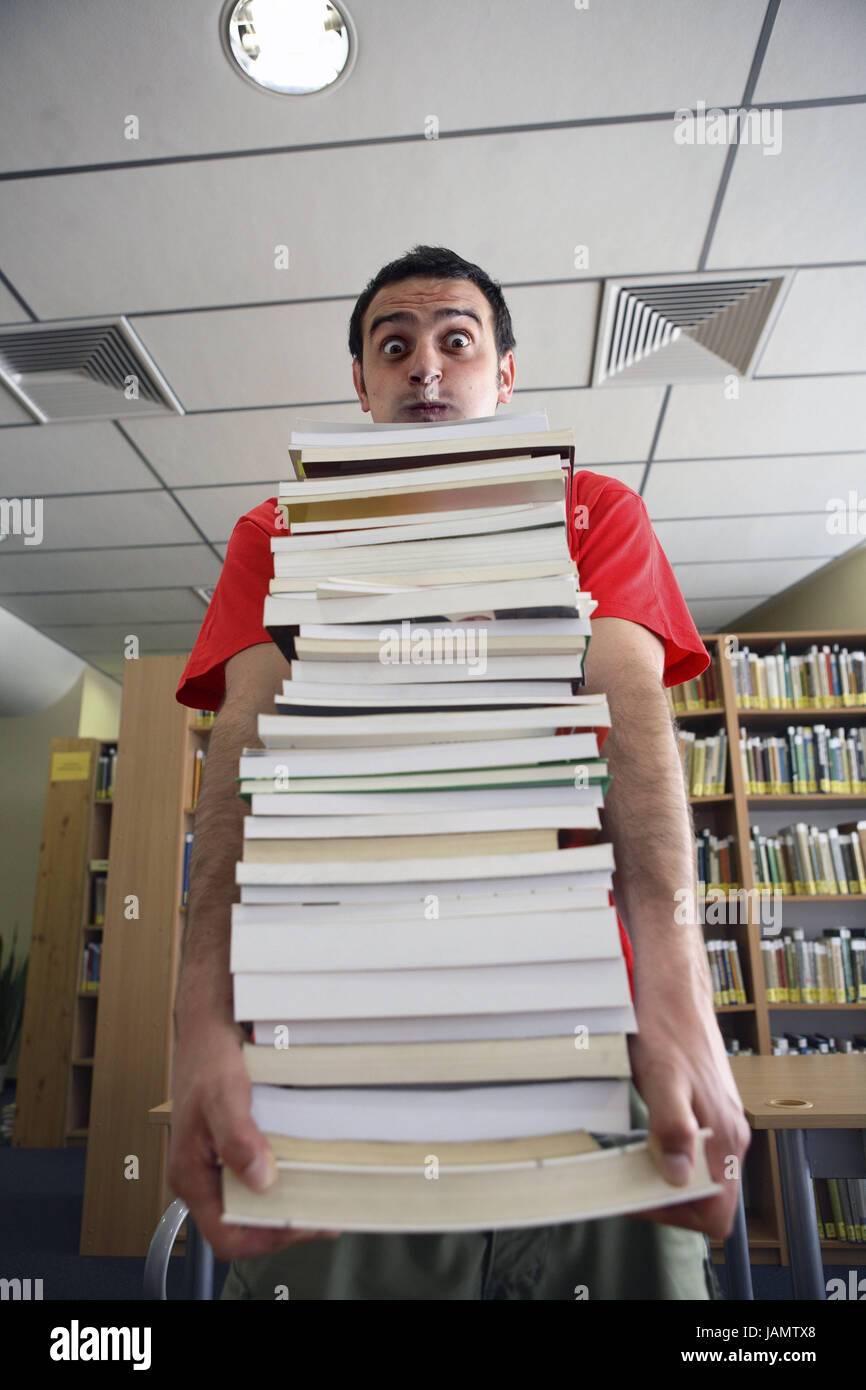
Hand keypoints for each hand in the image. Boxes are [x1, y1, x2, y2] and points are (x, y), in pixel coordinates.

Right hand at [167, 1019, 340, 1260]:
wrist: (209, 1027)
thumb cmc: (208, 1057)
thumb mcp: (224, 1095)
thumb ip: (237, 1139)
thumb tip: (259, 1179)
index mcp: (190, 1176)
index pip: (226, 1237)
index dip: (265, 1239)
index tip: (303, 1223)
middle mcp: (202, 1177)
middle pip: (243, 1224)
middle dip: (283, 1222)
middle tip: (324, 1211)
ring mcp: (217, 1164)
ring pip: (253, 1202)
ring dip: (286, 1201)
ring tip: (322, 1194)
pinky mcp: (232, 1149)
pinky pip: (257, 1177)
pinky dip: (284, 1178)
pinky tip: (308, 1168)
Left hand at [625, 983, 751, 1241]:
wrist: (674, 985)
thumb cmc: (667, 1024)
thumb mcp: (661, 1076)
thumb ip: (672, 1126)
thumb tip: (678, 1175)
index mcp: (724, 1135)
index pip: (717, 1214)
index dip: (676, 1216)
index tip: (636, 1199)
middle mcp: (729, 1133)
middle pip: (706, 1200)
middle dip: (663, 1201)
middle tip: (621, 1185)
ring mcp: (718, 1121)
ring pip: (697, 1176)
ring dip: (661, 1179)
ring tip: (624, 1166)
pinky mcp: (705, 1108)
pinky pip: (691, 1151)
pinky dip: (663, 1157)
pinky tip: (637, 1142)